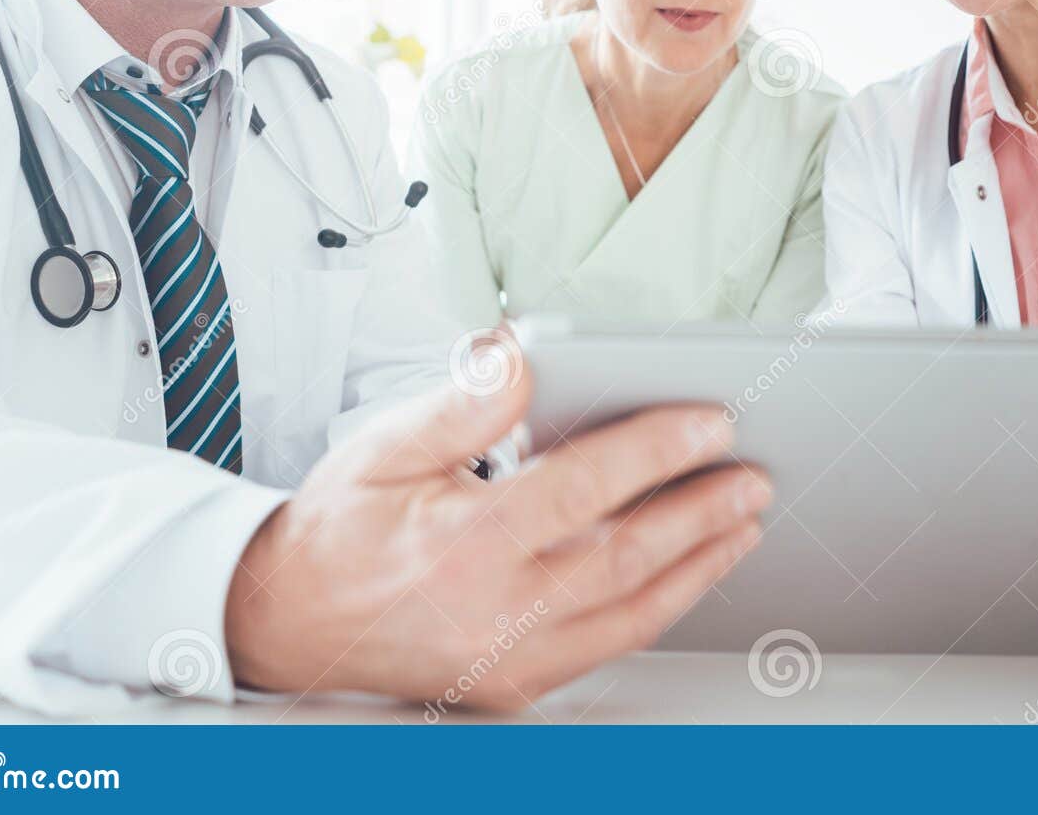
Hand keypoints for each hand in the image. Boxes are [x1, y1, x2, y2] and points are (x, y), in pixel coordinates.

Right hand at [225, 362, 768, 707]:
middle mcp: (494, 611)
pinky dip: (655, 609)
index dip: (655, 450)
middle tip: (752, 477)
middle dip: (700, 513)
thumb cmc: (339, 529)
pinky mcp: (513, 684)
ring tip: (740, 526)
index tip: (708, 422)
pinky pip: (604, 647)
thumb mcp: (385, 446)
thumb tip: (519, 353)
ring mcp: (508, 658)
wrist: (286, 622)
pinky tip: (684, 577)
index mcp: (463, 542)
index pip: (583, 488)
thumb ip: (462, 404)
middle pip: (625, 557)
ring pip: (629, 613)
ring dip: (696, 567)